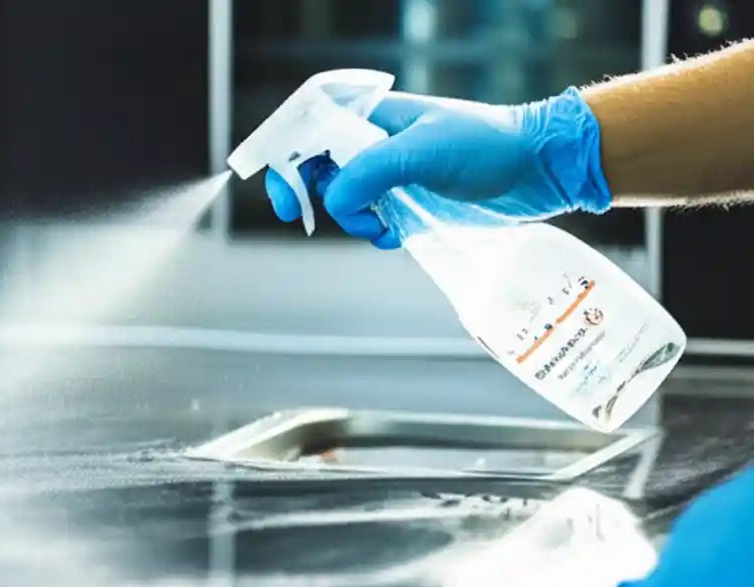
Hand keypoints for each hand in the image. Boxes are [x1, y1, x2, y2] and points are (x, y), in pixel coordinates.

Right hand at [265, 88, 612, 248]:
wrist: (538, 171)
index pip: (309, 127)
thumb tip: (334, 200)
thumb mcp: (425, 151)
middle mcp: (374, 142)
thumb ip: (372, 172)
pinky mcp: (405, 202)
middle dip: (311, 194)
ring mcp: (388, 173)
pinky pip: (368, 219)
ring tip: (381, 227)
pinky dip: (372, 232)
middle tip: (299, 216)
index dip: (285, 154)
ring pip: (340, 200)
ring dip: (350, 219)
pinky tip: (396, 234)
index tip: (282, 190)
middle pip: (315, 167)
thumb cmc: (487, 145)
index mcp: (371, 116)